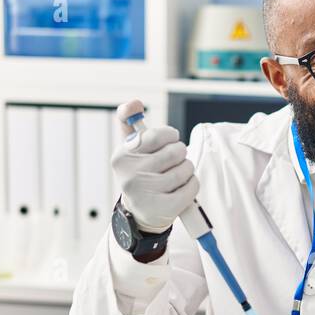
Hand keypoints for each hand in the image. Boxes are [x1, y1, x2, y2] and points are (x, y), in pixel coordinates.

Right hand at [111, 100, 198, 231]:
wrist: (140, 212)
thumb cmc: (139, 173)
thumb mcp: (129, 149)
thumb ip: (129, 122)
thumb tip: (134, 102)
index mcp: (122, 156)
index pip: (157, 135)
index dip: (170, 135)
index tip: (170, 139)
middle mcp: (131, 175)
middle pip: (176, 151)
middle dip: (180, 152)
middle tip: (174, 159)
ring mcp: (148, 193)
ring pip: (186, 167)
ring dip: (187, 168)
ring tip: (176, 174)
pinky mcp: (165, 208)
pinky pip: (192, 185)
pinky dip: (192, 183)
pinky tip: (182, 187)